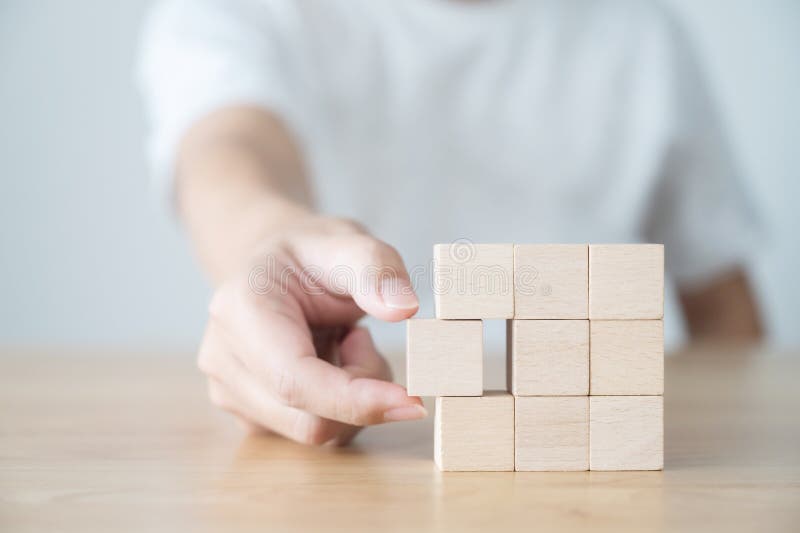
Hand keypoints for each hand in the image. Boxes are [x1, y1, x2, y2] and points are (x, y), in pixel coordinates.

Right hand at [196, 216, 425, 444]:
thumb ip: (377, 268)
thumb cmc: (312, 255)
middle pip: (310, 419)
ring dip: (352, 398)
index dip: (356, 400)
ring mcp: (228, 391)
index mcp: (241, 311)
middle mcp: (222, 358)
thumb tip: (404, 309)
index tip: (413, 402)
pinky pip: (311, 433)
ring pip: (316, 432)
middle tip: (362, 336)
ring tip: (344, 342)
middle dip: (361, 390)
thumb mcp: (350, 243)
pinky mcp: (247, 414)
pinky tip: (329, 363)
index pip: (295, 381)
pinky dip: (339, 407)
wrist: (277, 266)